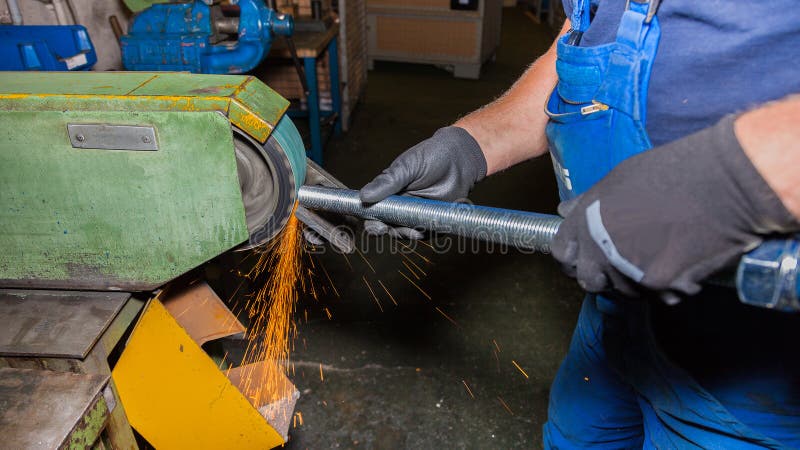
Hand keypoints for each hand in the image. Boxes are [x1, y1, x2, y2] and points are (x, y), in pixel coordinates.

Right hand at [360, 126, 486, 237]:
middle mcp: (401, 205)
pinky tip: (422, 230)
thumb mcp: (406, 167)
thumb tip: (363, 196)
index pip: (375, 211)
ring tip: (410, 230)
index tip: (374, 225)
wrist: (461, 159)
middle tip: (387, 230)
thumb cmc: (432, 157)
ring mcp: (417, 214)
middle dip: (386, 231)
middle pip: (388, 225)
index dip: (372, 221)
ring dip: (405, 234)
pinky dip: (423, 234)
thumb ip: (387, 182)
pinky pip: (426, 233)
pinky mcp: (434, 220)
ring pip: (406, 232)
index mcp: (390, 192)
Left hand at [551, 115, 798, 303]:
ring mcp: (629, 269)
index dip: (574, 256)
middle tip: (622, 263)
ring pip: (624, 291)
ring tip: (660, 254)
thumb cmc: (675, 171)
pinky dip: (670, 286)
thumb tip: (565, 211)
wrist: (724, 182)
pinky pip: (659, 296)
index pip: (562, 253)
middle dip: (601, 276)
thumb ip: (590, 202)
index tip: (585, 256)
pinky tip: (682, 262)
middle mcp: (601, 248)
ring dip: (637, 281)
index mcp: (586, 220)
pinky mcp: (660, 285)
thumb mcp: (620, 177)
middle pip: (588, 280)